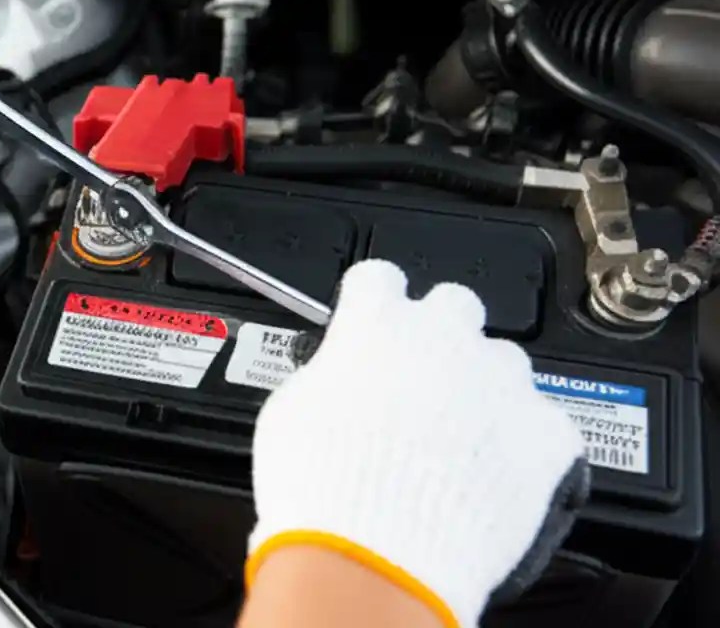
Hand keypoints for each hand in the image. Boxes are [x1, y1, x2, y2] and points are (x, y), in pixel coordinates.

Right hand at [248, 260, 588, 626]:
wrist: (374, 557)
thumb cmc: (324, 490)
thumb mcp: (290, 414)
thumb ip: (325, 378)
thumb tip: (336, 379)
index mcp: (376, 324)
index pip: (380, 280)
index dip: (373, 303)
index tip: (373, 320)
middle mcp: (445, 339)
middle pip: (455, 305)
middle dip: (441, 335)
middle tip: (421, 380)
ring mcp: (501, 383)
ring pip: (506, 363)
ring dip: (486, 389)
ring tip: (460, 442)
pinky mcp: (545, 433)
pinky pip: (546, 426)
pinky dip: (526, 447)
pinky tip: (496, 475)